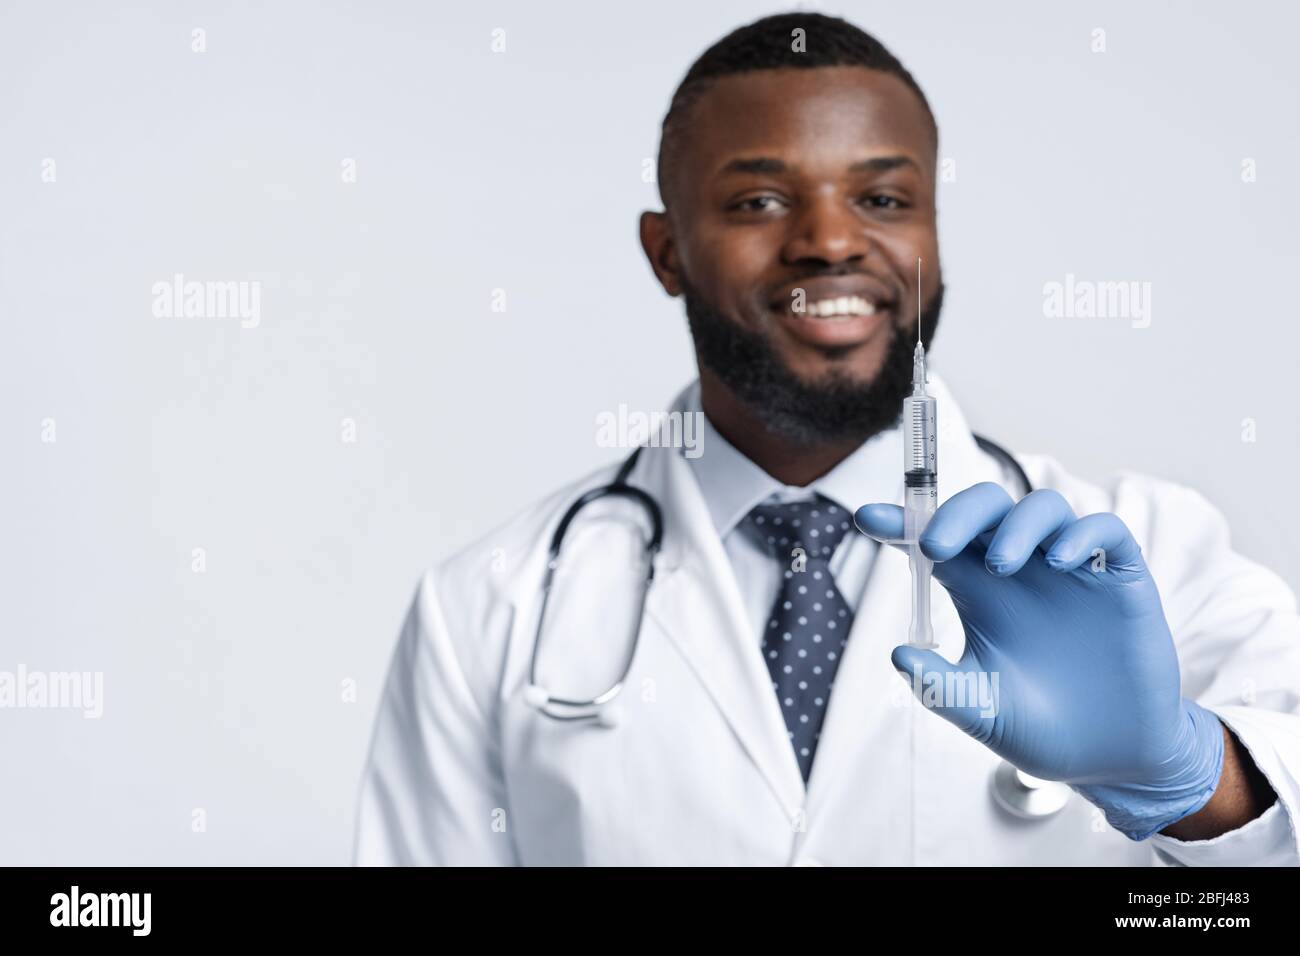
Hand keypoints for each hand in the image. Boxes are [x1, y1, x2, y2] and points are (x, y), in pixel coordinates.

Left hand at [854, 482, 1224, 840]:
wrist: (1108, 760)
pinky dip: (1081, 534)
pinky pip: (1106, 531)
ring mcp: (1072, 568)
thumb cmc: (1038, 729)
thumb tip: (897, 653)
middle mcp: (1022, 568)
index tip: (866, 519)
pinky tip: (1059, 562)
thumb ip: (938, 686)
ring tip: (1000, 565)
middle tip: (934, 545)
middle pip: (987, 508)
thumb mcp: (980, 710)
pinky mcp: (1120, 578)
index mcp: (978, 590)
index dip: (902, 523)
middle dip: (956, 513)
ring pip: (1044, 507)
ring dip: (1017, 525)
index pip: (936, 540)